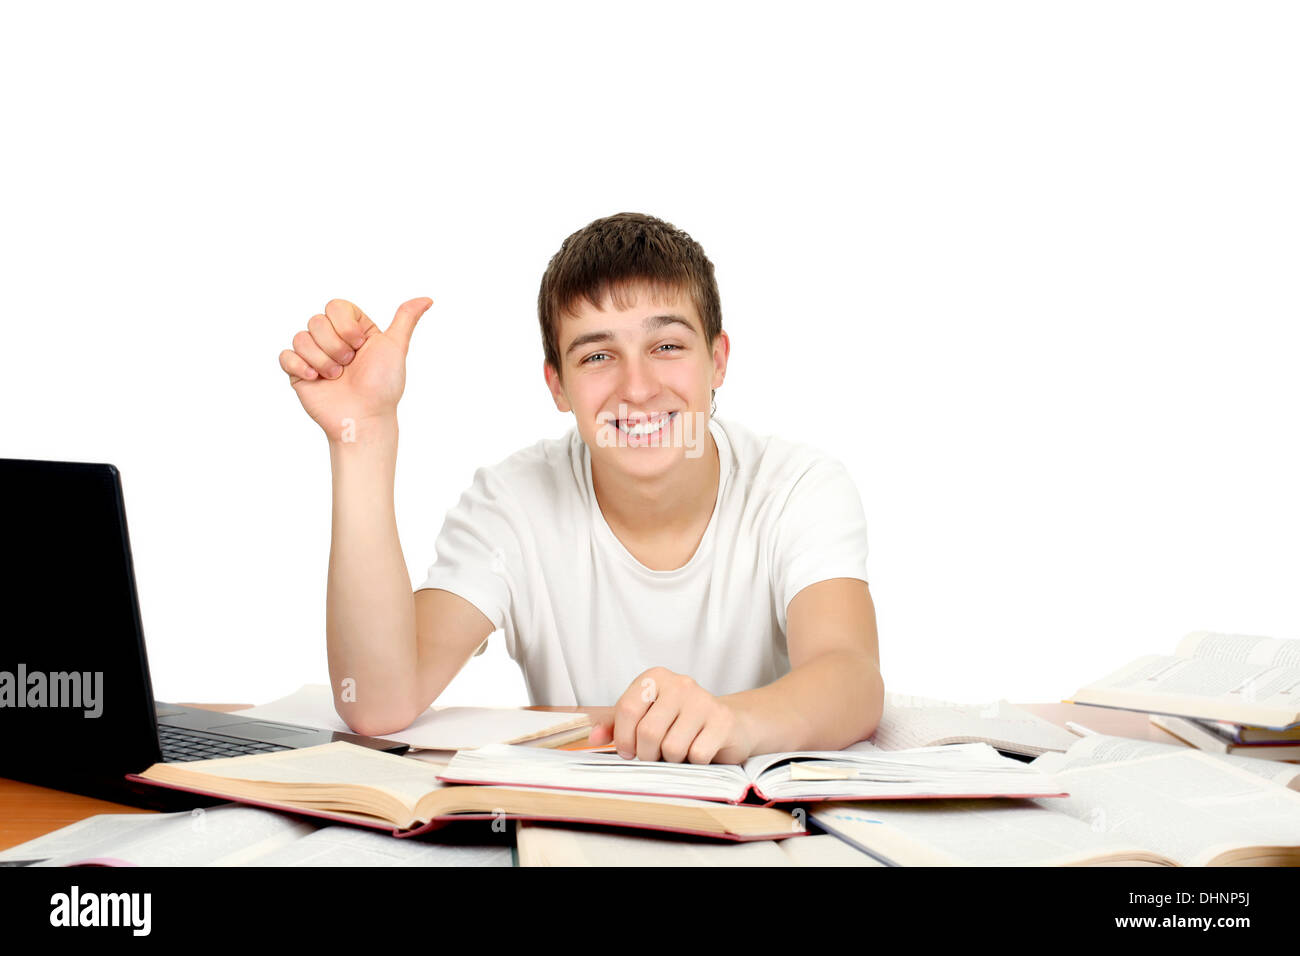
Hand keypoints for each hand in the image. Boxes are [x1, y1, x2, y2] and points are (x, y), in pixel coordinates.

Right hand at [278, 297, 432, 442]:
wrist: (363, 418)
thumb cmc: (382, 386)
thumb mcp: (395, 347)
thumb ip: (406, 319)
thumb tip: (427, 299)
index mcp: (353, 329)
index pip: (335, 306)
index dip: (345, 327)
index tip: (360, 346)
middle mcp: (332, 339)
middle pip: (316, 321)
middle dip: (335, 347)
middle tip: (348, 365)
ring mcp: (314, 355)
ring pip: (301, 338)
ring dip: (322, 360)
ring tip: (335, 377)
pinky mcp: (299, 372)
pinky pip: (285, 355)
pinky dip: (300, 366)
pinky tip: (316, 379)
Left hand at [587, 667, 754, 764]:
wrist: (727, 724)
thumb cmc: (678, 722)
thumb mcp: (644, 718)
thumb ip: (616, 726)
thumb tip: (593, 738)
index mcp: (655, 678)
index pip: (627, 709)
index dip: (624, 739)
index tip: (628, 751)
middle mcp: (680, 684)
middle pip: (649, 733)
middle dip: (648, 754)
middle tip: (655, 755)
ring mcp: (704, 701)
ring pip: (673, 748)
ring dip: (671, 760)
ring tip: (679, 751)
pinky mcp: (722, 721)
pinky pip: (697, 755)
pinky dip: (694, 763)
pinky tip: (699, 752)